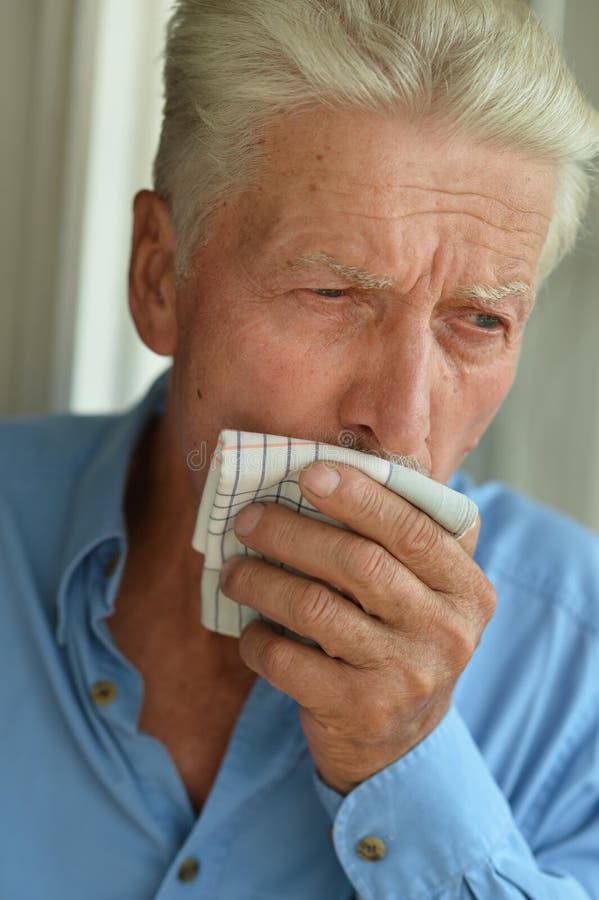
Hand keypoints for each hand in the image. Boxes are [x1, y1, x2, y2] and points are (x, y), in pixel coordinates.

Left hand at [219, 462, 493, 794]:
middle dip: (292, 533)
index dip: (359, 497)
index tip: (308, 474)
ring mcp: (406, 676)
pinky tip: (251, 630)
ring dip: (263, 581)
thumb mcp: (425, 590)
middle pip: (360, 564)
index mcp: (467, 591)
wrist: (402, 741)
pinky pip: (290, 662)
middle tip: (248, 518)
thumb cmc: (401, 638)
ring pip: (317, 609)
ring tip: (234, 570)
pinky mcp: (361, 711)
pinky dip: (258, 640)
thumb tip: (333, 469)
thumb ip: (403, 534)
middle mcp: (446, 633)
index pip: (412, 530)